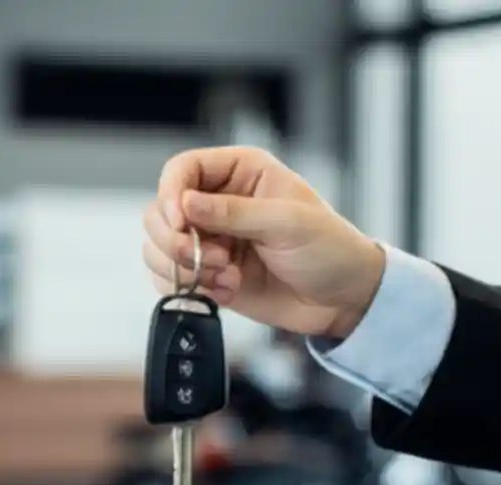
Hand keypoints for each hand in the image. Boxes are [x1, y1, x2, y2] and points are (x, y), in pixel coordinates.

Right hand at [142, 146, 385, 337]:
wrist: (342, 299)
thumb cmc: (329, 249)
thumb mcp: (288, 223)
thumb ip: (233, 212)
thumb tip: (185, 203)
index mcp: (240, 172)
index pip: (181, 169)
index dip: (171, 195)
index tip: (181, 223)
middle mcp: (217, 202)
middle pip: (160, 211)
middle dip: (174, 240)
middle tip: (211, 259)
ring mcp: (209, 240)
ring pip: (158, 247)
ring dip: (183, 267)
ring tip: (224, 275)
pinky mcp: (206, 273)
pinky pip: (169, 278)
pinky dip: (190, 288)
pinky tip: (227, 289)